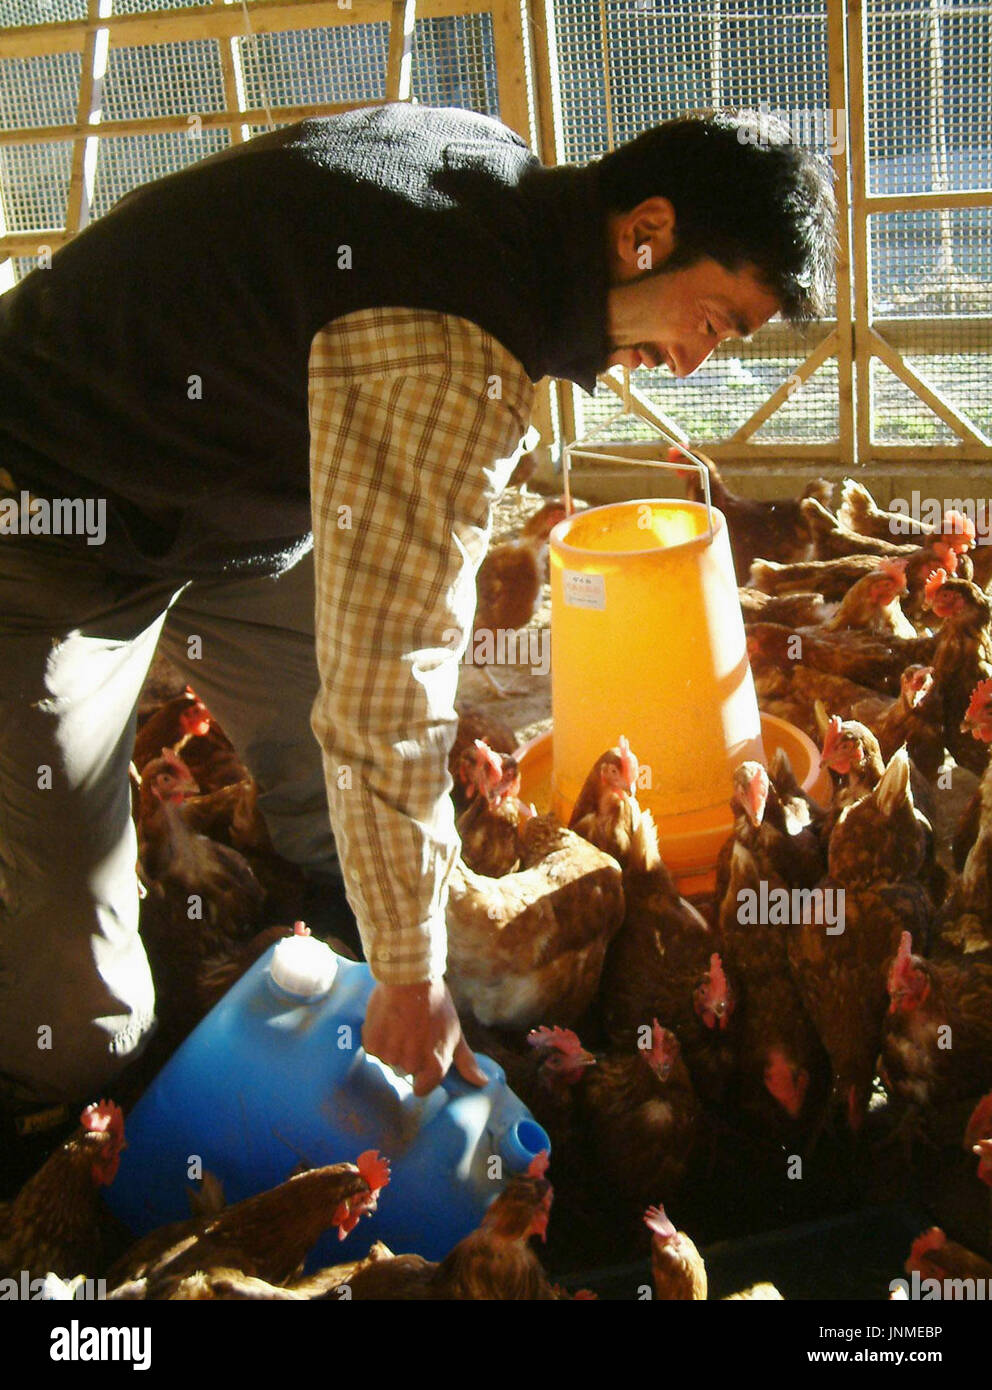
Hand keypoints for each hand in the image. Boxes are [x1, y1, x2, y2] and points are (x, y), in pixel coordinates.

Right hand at [362, 979, 487, 1097]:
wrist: (410, 978)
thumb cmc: (436, 1004)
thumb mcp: (455, 1031)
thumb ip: (466, 1061)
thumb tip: (482, 1083)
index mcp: (435, 1064)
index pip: (422, 1088)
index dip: (422, 1075)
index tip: (421, 1057)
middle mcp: (412, 1064)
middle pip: (405, 1070)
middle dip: (408, 1054)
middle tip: (412, 1031)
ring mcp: (391, 1054)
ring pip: (389, 1059)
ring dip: (392, 1045)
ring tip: (400, 1022)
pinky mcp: (373, 1043)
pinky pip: (374, 1049)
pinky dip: (378, 1037)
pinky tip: (387, 1020)